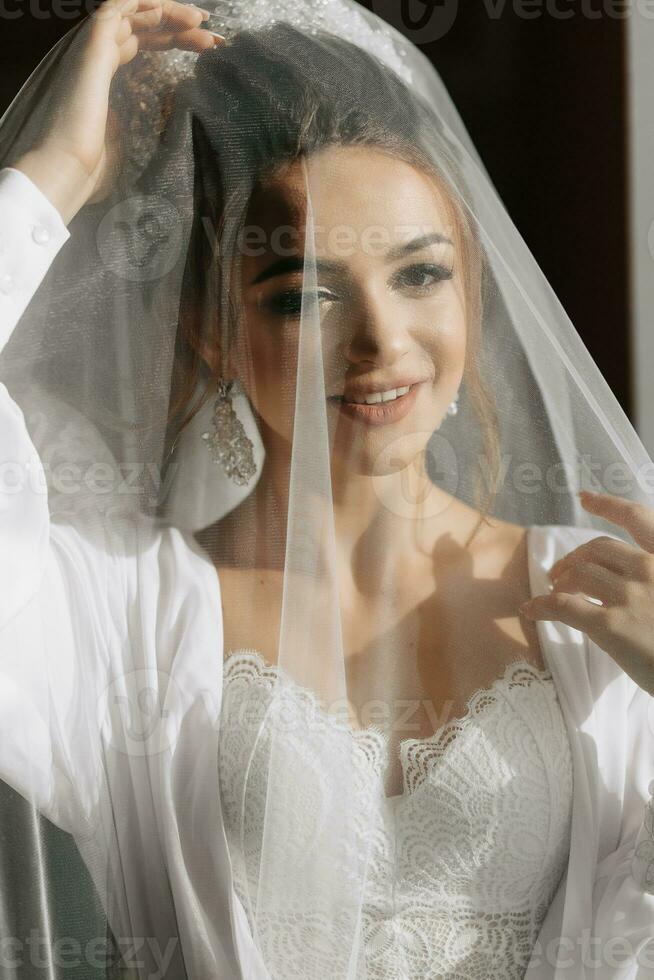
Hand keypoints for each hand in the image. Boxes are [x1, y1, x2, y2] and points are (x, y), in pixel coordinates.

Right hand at [11, 0, 222, 223]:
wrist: (68, 168)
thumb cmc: (90, 169)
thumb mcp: (123, 146)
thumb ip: (134, 132)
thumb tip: (150, 136)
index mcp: (104, 78)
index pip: (142, 44)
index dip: (173, 40)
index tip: (205, 47)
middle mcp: (96, 58)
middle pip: (142, 27)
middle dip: (179, 27)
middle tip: (213, 36)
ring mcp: (92, 51)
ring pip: (132, 13)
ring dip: (168, 12)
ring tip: (202, 22)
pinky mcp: (91, 48)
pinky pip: (116, 12)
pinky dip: (144, 8)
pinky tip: (172, 15)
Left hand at [520, 490, 653, 695]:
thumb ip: (653, 578)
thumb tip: (621, 578)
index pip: (638, 518)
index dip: (608, 505)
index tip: (585, 498)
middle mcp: (651, 569)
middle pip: (597, 549)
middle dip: (574, 558)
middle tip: (560, 574)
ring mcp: (631, 595)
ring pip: (578, 573)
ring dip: (560, 581)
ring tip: (555, 593)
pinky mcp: (612, 625)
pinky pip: (564, 606)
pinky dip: (542, 606)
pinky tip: (532, 611)